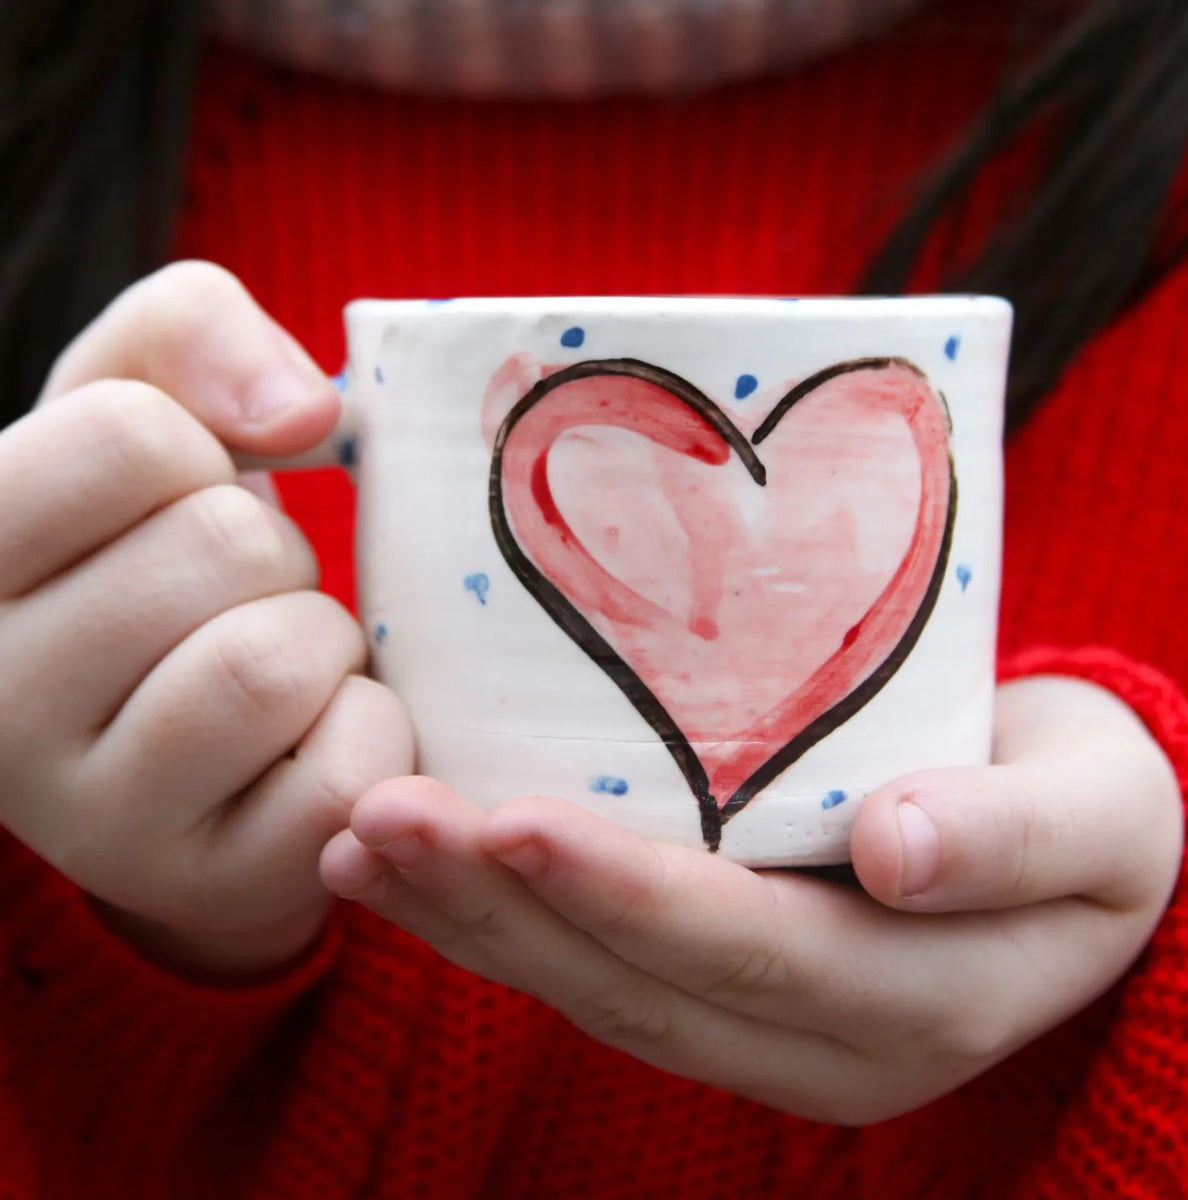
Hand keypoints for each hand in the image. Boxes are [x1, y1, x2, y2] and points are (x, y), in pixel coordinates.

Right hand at [0, 261, 411, 976]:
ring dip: (321, 643)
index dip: (202, 451)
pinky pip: (345, 771)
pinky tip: (310, 741)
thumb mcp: (142, 417)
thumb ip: (186, 337)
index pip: (124, 436)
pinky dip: (367, 730)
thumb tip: (304, 407)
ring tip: (276, 668)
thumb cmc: (162, 562)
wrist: (193, 749)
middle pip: (222, 548)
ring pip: (276, 663)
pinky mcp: (205, 880)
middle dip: (273, 556)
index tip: (179, 500)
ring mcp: (91, 816)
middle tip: (237, 600)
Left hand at [321, 675, 1181, 1122]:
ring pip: (585, 986)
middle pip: (633, 982)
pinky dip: (486, 919)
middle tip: (381, 819)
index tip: (508, 821)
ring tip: (360, 841)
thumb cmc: (1085, 808)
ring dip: (464, 920)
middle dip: (499, 908)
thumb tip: (900, 852)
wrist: (1059, 841)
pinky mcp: (708, 985)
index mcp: (909, 1001)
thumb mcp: (1099, 816)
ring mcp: (750, 1025)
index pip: (746, 955)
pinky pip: (583, 965)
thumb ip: (1017, 838)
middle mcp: (809, 1039)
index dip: (625, 896)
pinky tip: (403, 868)